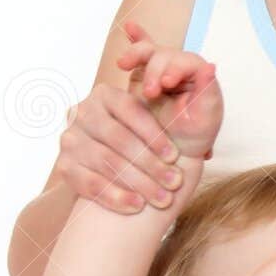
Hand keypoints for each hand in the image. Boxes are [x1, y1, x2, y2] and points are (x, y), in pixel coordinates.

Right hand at [58, 26, 193, 214]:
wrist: (120, 173)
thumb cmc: (149, 142)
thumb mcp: (167, 118)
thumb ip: (187, 95)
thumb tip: (212, 68)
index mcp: (105, 94)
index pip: (130, 110)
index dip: (154, 136)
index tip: (175, 156)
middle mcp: (82, 112)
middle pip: (118, 139)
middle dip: (150, 164)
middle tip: (174, 183)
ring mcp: (69, 139)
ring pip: (106, 162)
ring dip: (137, 183)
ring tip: (162, 199)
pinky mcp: (64, 166)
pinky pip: (89, 183)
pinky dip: (115, 196)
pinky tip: (136, 206)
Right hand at [115, 21, 222, 161]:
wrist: (175, 148)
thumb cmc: (195, 134)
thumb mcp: (205, 118)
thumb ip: (208, 92)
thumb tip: (211, 66)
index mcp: (199, 74)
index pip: (187, 62)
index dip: (175, 69)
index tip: (166, 83)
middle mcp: (180, 66)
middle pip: (164, 55)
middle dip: (154, 71)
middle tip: (150, 93)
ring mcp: (160, 68)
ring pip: (147, 51)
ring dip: (135, 55)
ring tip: (123, 64)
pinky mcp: (142, 73)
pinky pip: (139, 53)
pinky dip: (134, 38)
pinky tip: (129, 27)